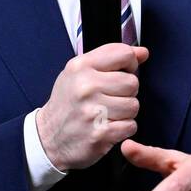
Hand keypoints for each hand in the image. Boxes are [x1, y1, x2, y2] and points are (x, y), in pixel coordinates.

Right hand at [35, 43, 148, 170]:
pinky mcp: (100, 133)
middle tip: (110, 98)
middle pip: (132, 82)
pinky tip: (108, 127)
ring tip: (108, 113)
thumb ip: (111, 58)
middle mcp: (85, 86)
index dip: (129, 64)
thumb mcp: (80, 72)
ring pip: (133, 105)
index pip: (124, 54)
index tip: (122, 73)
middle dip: (127, 92)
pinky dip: (123, 129)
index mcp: (81, 67)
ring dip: (125, 112)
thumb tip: (143, 52)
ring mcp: (92, 111)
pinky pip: (130, 126)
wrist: (47, 137)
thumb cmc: (67, 103)